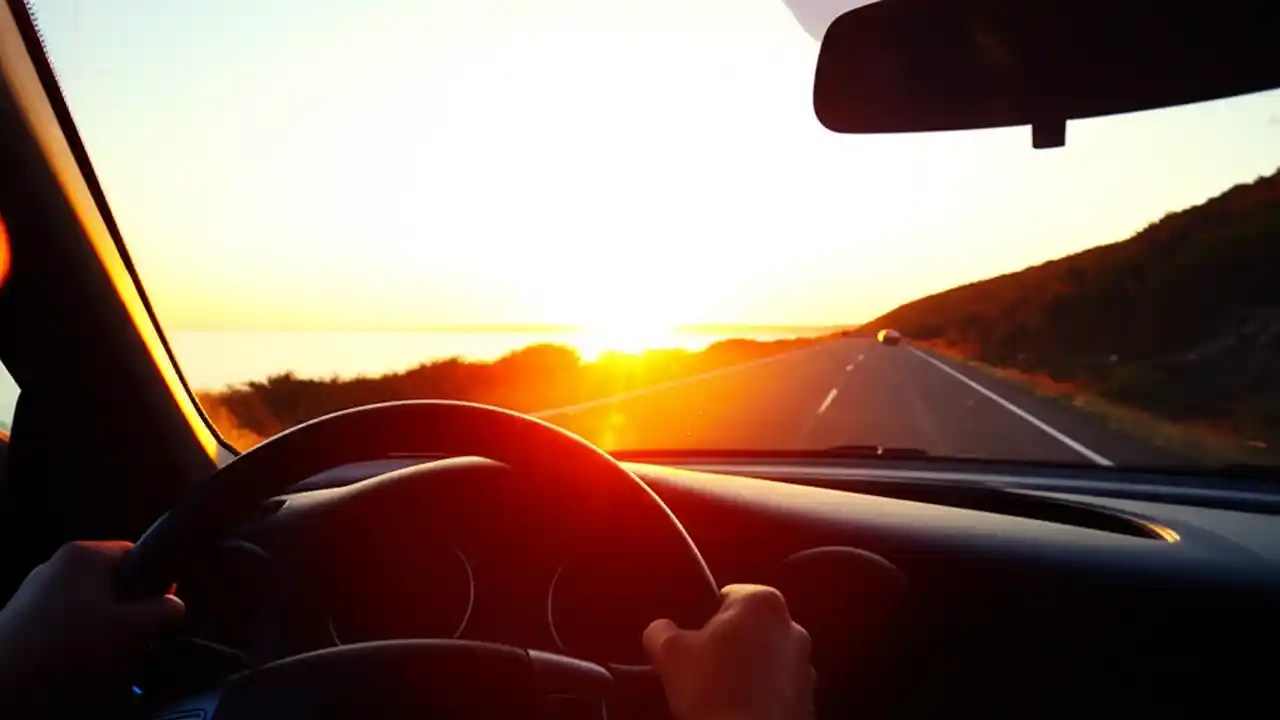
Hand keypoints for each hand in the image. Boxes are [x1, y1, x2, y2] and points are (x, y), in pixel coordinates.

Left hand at [0, 541, 183, 701]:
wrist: (4, 681)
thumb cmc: (69, 647)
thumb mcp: (135, 629)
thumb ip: (166, 612)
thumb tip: (175, 607)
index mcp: (85, 554)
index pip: (137, 554)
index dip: (155, 584)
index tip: (158, 613)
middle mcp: (57, 564)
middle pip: (113, 583)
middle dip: (127, 612)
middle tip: (135, 641)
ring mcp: (35, 592)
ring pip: (89, 607)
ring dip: (103, 631)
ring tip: (105, 657)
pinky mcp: (22, 619)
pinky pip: (65, 624)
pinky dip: (76, 642)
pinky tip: (78, 664)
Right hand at [644, 584, 814, 719]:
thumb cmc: (710, 687)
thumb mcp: (669, 652)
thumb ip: (661, 630)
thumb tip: (661, 629)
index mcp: (763, 602)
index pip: (728, 595)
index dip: (706, 618)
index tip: (694, 641)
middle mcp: (793, 627)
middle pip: (751, 628)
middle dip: (731, 643)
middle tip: (705, 667)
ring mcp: (807, 666)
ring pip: (768, 659)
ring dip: (750, 670)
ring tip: (723, 693)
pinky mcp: (809, 700)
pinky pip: (779, 689)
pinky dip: (764, 696)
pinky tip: (742, 709)